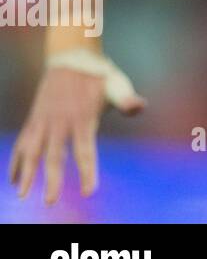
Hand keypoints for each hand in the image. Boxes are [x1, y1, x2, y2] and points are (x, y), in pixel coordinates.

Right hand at [8, 63, 144, 204]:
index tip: (88, 191)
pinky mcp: (35, 120)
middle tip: (49, 201)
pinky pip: (22, 142)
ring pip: (31, 150)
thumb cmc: (99, 76)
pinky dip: (15, 160)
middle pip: (54, 155)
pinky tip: (13, 179)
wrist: (72, 56)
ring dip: (26, 172)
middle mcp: (60, 122)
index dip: (87, 171)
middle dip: (51, 179)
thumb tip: (141, 106)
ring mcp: (44, 121)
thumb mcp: (116, 85)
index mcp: (83, 117)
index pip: (85, 150)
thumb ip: (126, 99)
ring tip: (21, 194)